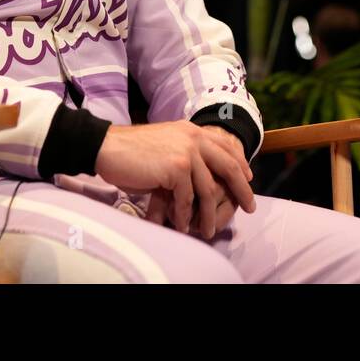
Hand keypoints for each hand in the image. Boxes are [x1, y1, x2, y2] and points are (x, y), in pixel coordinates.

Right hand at [96, 120, 254, 239]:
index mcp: (193, 130)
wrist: (109, 147)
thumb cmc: (133, 151)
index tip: (249, 179)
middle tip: (250, 207)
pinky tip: (184, 226)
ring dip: (209, 214)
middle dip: (242, 189)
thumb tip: (204, 175)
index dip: (240, 164)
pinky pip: (187, 198)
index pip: (226, 146)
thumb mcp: (167, 144)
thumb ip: (186, 152)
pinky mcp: (177, 167)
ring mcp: (187, 151)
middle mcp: (194, 137)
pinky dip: (186, 216)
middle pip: (228, 166)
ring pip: (208, 189)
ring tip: (210, 230)